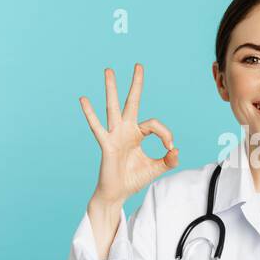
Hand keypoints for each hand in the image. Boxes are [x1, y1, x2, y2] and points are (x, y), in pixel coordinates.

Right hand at [79, 63, 179, 207]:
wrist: (118, 194)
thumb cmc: (133, 179)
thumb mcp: (156, 168)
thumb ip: (168, 160)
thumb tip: (176, 150)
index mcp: (137, 134)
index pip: (154, 125)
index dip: (165, 134)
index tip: (170, 148)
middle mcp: (125, 130)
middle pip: (131, 102)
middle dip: (136, 85)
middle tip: (139, 65)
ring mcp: (114, 135)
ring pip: (113, 108)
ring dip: (112, 89)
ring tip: (109, 70)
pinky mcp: (106, 145)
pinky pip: (97, 128)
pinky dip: (90, 114)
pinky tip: (84, 99)